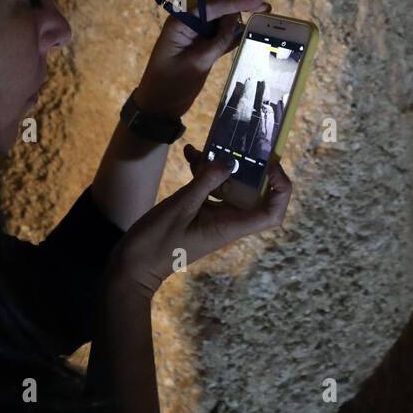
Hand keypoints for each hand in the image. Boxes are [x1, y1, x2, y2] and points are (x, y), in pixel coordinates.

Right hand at [105, 145, 293, 298]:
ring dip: (221, 166)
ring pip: (231, 187)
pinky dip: (203, 173)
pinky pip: (211, 189)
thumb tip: (230, 162)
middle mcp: (229, 222)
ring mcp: (215, 217)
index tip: (270, 165)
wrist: (132, 266)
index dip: (280, 189)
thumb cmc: (156, 242)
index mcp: (231, 226)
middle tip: (244, 146)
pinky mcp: (200, 213)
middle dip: (251, 168)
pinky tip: (189, 154)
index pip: (272, 213)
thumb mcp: (181, 206)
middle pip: (256, 194)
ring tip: (206, 147)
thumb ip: (206, 182)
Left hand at [131, 0, 269, 119]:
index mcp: (181, 23)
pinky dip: (236, 33)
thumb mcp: (197, 63)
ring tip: (263, 14)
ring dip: (241, 18)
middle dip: (241, 5)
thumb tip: (236, 20)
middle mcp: (188, 24)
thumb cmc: (171, 84)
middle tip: (265, 5)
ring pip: (222, 20)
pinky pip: (223, 35)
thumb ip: (217, 41)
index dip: (237, 2)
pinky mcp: (203, 47)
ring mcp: (196, 35)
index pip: (212, 6)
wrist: (159, 105)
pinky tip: (252, 31)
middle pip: (218, 8)